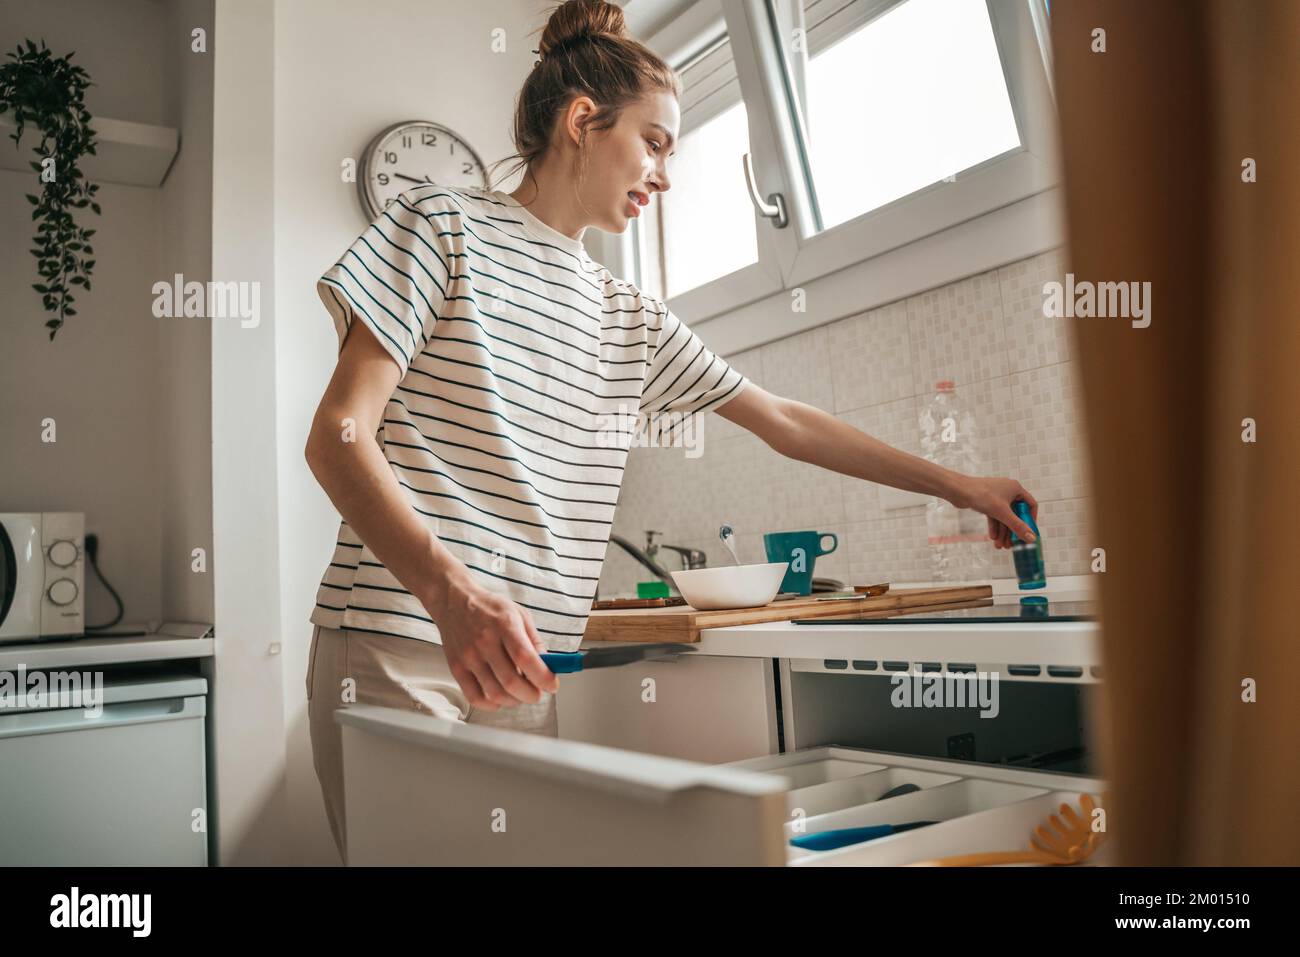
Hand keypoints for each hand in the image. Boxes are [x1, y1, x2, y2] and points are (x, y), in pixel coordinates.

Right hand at [426, 575, 559, 708]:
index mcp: (505, 625)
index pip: (526, 658)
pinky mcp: (456, 668)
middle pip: (511, 682)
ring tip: (520, 694)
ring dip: (514, 700)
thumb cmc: (489, 608)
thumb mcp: (519, 614)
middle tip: (538, 693)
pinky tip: (500, 698)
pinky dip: (491, 704)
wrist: (454, 601)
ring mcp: (469, 657)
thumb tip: (548, 666)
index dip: (543, 677)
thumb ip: (534, 641)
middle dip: (531, 695)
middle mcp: (485, 642)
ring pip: (495, 693)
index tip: (552, 685)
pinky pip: (474, 697)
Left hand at [951, 476, 1037, 549]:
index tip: (1029, 532)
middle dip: (1013, 531)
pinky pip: (994, 516)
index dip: (1031, 519)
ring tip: (999, 545)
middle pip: (1015, 514)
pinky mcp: (987, 501)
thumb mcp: (1002, 513)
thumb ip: (1018, 526)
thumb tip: (1032, 538)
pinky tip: (992, 537)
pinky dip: (994, 526)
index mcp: (1015, 488)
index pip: (1031, 505)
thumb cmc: (981, 495)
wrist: (958, 490)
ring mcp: (996, 496)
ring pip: (1004, 517)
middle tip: (1011, 545)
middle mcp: (1007, 491)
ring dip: (1002, 532)